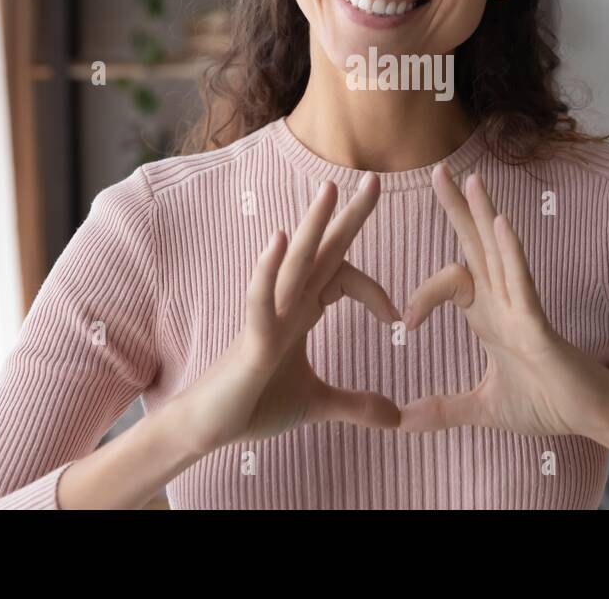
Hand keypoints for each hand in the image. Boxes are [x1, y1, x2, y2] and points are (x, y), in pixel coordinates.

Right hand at [172, 174, 401, 455]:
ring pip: (294, 262)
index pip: (342, 277)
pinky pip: (260, 296)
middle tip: (375, 179)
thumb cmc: (254, 405)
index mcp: (302, 311)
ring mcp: (268, 316)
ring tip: (330, 189)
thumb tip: (397, 418)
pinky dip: (268, 268)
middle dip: (348, 217)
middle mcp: (287, 303)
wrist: (211, 429)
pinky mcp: (252, 337)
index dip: (374, 291)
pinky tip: (281, 238)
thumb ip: (356, 404)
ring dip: (312, 225)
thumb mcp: (317, 404)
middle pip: (322, 251)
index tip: (397, 319)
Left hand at [399, 164, 608, 441]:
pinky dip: (512, 254)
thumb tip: (401, 421)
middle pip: (476, 245)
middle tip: (437, 169)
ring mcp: (523, 309)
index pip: (450, 281)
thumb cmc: (549, 403)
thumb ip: (443, 410)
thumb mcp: (484, 409)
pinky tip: (502, 226)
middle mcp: (505, 302)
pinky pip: (522, 282)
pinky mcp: (539, 325)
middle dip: (456, 208)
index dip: (423, 295)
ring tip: (471, 180)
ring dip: (485, 216)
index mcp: (490, 315)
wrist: (593, 418)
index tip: (404, 325)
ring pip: (500, 253)